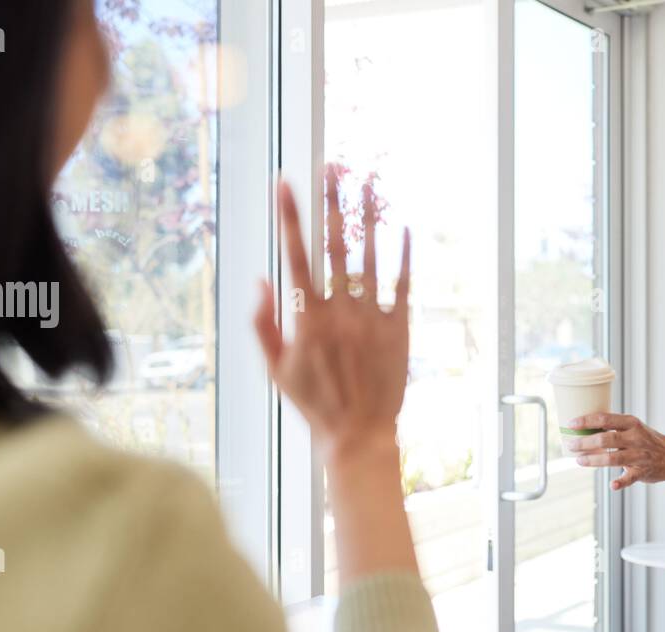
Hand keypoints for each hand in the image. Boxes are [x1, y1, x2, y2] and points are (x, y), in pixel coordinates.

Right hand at [252, 166, 410, 464]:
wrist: (357, 435)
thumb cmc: (312, 403)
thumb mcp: (274, 368)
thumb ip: (263, 323)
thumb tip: (261, 279)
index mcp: (306, 317)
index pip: (295, 254)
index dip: (289, 216)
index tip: (285, 182)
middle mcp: (340, 311)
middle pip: (336, 244)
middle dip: (332, 200)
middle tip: (332, 163)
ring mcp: (372, 319)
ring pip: (371, 256)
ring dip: (369, 215)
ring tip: (369, 180)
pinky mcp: (399, 330)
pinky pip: (403, 285)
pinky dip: (403, 255)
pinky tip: (403, 225)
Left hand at [564, 412, 664, 490]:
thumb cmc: (647, 441)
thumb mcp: (633, 427)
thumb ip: (613, 428)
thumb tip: (584, 428)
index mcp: (631, 424)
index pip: (605, 419)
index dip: (586, 421)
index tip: (571, 424)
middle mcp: (635, 438)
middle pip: (606, 439)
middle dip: (585, 442)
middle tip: (570, 444)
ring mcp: (639, 455)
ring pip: (613, 458)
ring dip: (594, 460)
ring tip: (579, 461)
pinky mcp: (643, 472)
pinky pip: (630, 477)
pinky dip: (621, 482)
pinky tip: (612, 485)